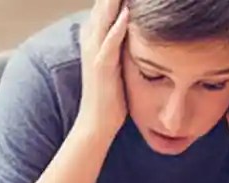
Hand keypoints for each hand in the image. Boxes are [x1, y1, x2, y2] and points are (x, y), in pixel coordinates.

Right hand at [76, 0, 129, 138]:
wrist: (97, 124)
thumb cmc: (111, 94)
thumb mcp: (118, 60)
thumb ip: (122, 41)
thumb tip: (136, 25)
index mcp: (95, 35)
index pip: (106, 3)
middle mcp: (92, 39)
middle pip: (104, 3)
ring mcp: (95, 53)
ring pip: (104, 18)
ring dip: (114, 0)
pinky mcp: (101, 68)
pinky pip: (109, 44)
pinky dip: (118, 27)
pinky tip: (127, 13)